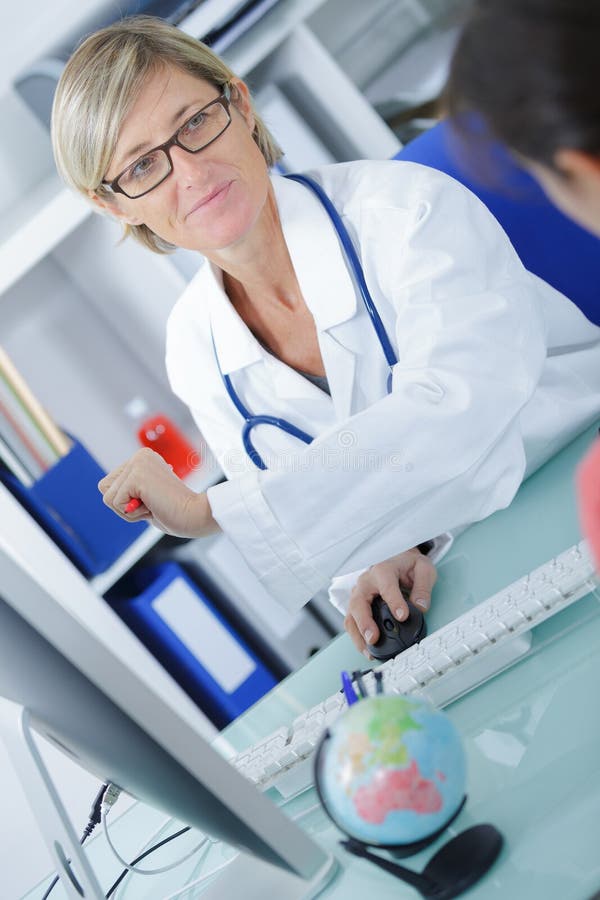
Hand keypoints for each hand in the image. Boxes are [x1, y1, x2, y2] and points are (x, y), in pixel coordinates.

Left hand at [98, 448, 218, 537]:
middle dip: (124, 505)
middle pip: (105, 489)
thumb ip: (127, 490)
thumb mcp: (145, 496)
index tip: (151, 501)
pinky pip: (115, 502)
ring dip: (128, 510)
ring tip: (153, 505)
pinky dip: (131, 513)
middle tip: (152, 504)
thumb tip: (103, 487)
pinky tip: (152, 506)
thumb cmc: (174, 512)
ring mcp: (137, 464)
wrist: (194, 515)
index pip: (110, 484)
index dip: (126, 501)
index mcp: (142, 458)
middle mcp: (139, 457)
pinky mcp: (137, 476)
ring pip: (108, 497)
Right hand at [344, 547, 436, 656]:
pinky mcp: (357, 605)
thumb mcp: (423, 568)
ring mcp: (359, 594)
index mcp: (383, 570)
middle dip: (364, 622)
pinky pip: (352, 622)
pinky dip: (357, 637)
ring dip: (358, 634)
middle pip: (359, 602)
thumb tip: (421, 607)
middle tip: (373, 638)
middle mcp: (366, 582)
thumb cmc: (407, 565)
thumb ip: (423, 587)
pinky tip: (367, 649)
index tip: (402, 616)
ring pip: (351, 615)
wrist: (396, 560)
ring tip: (369, 650)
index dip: (394, 602)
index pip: (387, 586)